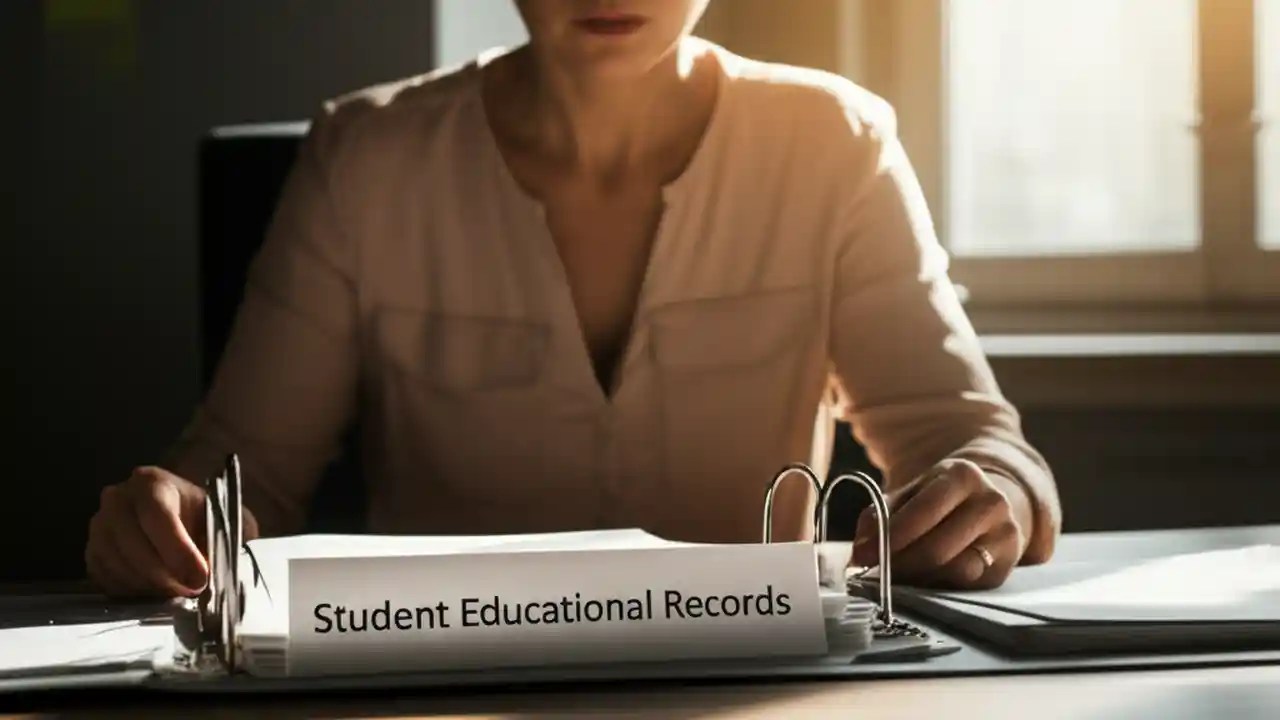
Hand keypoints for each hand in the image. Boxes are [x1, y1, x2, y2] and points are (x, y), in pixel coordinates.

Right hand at [85, 466, 211, 598]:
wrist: (182, 521)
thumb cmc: (202, 519)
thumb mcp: (219, 521)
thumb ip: (219, 541)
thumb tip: (209, 575)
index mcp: (152, 482)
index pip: (157, 516)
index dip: (179, 551)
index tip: (200, 578)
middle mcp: (117, 499)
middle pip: (133, 544)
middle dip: (166, 575)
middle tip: (192, 591)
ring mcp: (99, 527)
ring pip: (118, 566)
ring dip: (151, 586)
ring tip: (178, 590)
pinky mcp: (91, 554)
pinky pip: (107, 580)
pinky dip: (133, 592)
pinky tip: (156, 590)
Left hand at [850, 459, 1031, 589]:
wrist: (985, 506)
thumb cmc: (938, 501)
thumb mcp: (911, 494)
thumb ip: (881, 515)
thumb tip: (860, 549)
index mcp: (963, 475)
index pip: (923, 511)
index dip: (890, 537)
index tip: (861, 555)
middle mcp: (991, 502)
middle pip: (938, 547)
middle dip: (899, 564)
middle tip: (875, 573)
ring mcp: (1005, 535)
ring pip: (956, 570)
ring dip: (918, 579)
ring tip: (896, 577)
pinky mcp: (1006, 566)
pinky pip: (968, 585)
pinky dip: (939, 586)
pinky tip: (922, 581)